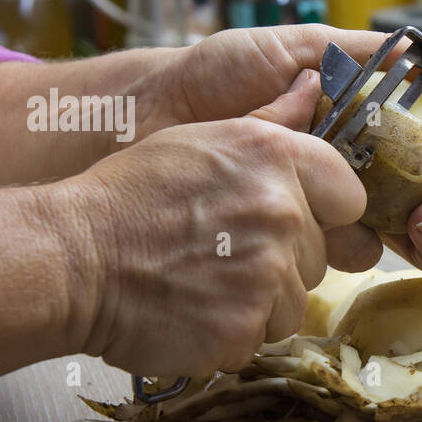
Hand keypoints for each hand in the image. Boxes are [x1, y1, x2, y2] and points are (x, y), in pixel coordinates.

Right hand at [58, 116, 363, 376]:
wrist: (71, 259)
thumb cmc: (131, 196)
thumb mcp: (200, 138)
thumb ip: (270, 120)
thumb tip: (312, 84)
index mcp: (276, 156)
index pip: (350, 196)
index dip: (324, 212)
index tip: (290, 220)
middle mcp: (282, 212)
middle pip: (320, 255)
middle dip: (283, 261)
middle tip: (222, 252)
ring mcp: (268, 274)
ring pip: (295, 302)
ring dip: (258, 301)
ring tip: (203, 281)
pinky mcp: (247, 327)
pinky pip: (261, 337)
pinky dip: (231, 333)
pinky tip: (193, 310)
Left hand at [150, 25, 421, 273]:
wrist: (144, 118)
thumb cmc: (219, 77)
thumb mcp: (304, 50)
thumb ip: (380, 56)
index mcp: (370, 135)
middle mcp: (358, 184)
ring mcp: (326, 221)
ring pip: (394, 248)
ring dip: (413, 241)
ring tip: (404, 220)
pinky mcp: (289, 254)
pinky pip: (337, 266)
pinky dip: (349, 251)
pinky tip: (340, 232)